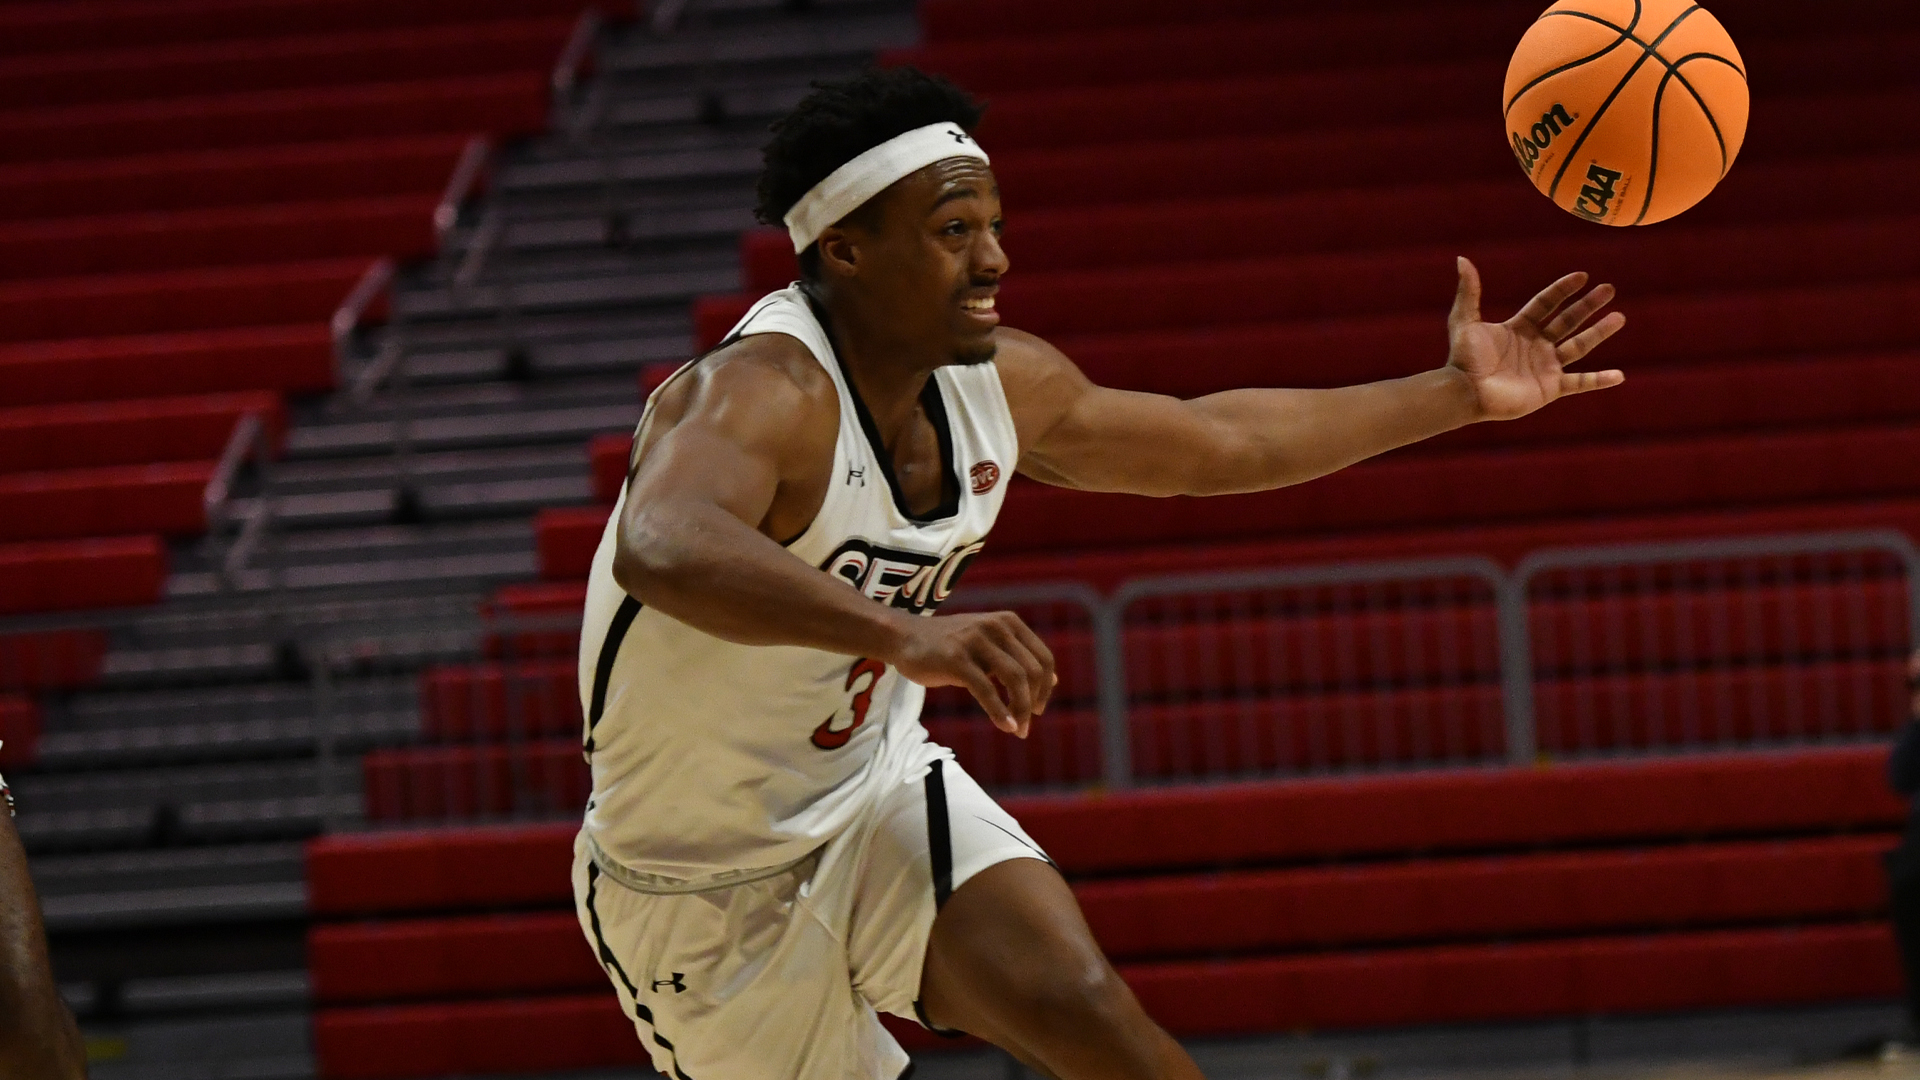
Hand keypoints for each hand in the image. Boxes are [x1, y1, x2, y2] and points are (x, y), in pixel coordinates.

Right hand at [889, 611, 1055, 737]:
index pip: (1043, 658)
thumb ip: (1018, 659)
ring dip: (1021, 709)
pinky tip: (1005, 726)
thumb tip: (1052, 681)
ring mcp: (975, 641)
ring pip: (1015, 679)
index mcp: (1008, 623)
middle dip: (1034, 702)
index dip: (1045, 687)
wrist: (905, 637)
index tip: (1038, 708)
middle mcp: (996, 627)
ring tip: (1018, 729)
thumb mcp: (989, 646)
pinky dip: (1000, 712)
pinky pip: (987, 689)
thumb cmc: (950, 646)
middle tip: (1027, 724)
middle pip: (1032, 670)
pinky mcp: (956, 659)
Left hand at [1447, 256, 1626, 421]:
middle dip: (1588, 305)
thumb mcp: (1464, 320)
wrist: (1465, 392)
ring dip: (1599, 333)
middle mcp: (1535, 345)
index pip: (1546, 304)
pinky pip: (1579, 383)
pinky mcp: (1549, 388)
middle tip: (1609, 289)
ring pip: (1579, 346)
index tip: (1583, 276)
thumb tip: (1461, 259)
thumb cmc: (1463, 358)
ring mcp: (1545, 366)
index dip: (1563, 290)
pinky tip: (1619, 376)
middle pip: (1568, 321)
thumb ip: (1469, 291)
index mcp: (1519, 328)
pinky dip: (1598, 381)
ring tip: (1619, 317)